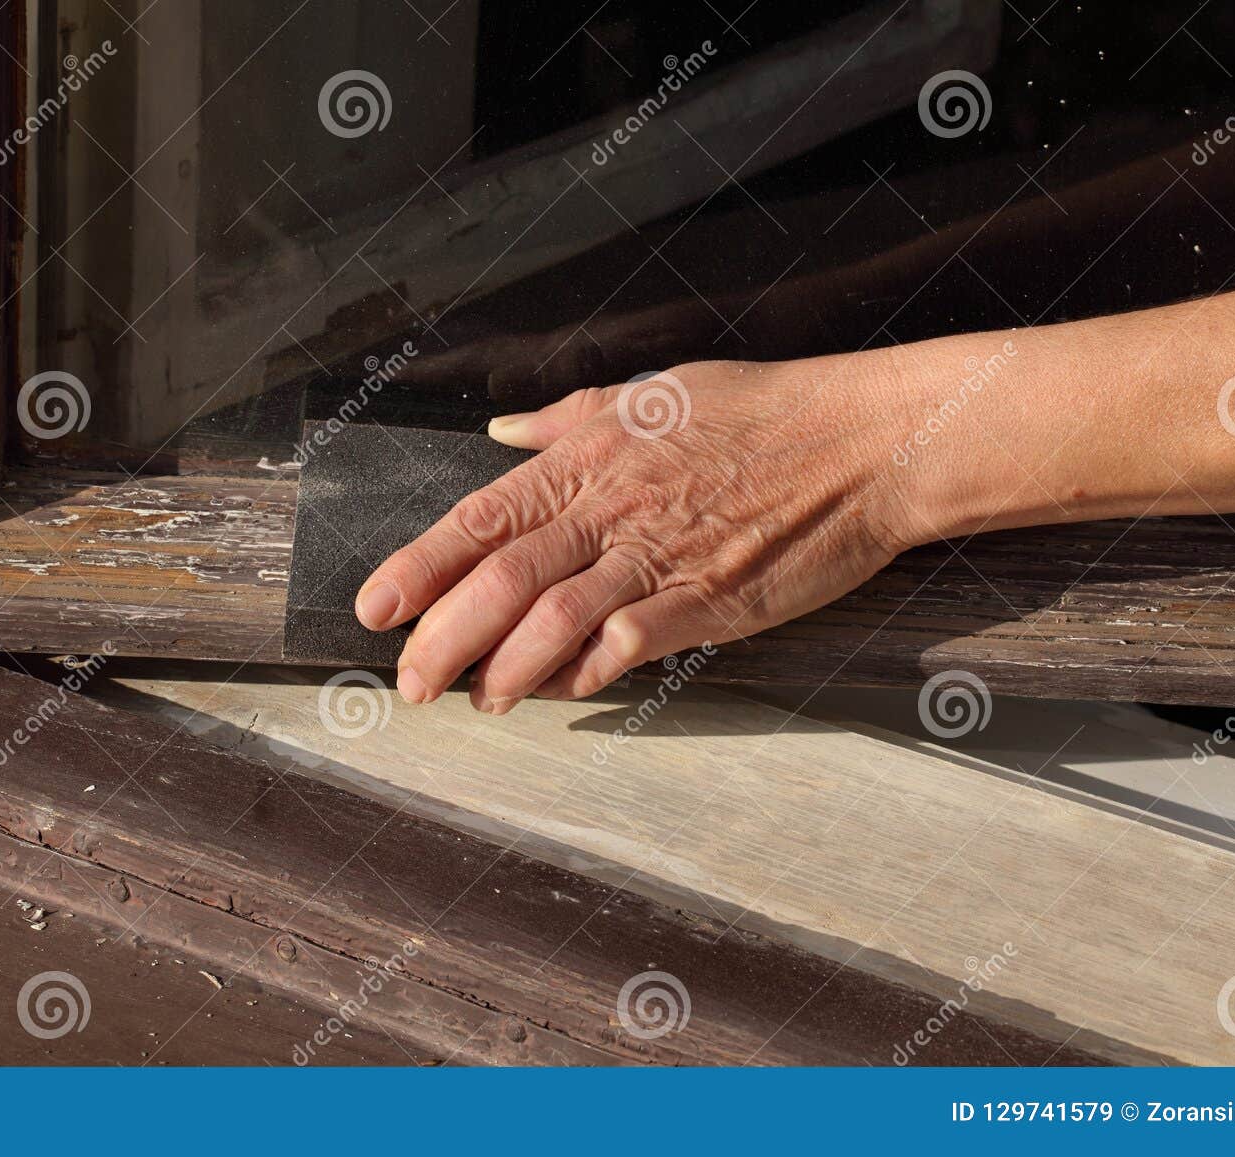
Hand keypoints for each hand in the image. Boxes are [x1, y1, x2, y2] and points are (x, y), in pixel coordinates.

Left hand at [353, 354, 928, 710]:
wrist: (860, 443)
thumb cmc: (759, 410)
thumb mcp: (652, 392)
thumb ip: (565, 418)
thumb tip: (497, 434)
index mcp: (587, 457)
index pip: (479, 519)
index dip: (418, 568)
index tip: (373, 608)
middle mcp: (611, 508)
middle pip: (500, 582)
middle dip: (441, 640)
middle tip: (410, 683)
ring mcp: (659, 557)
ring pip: (554, 622)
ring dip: (505, 671)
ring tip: (477, 700)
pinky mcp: (708, 601)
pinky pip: (628, 646)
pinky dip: (586, 675)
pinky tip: (563, 693)